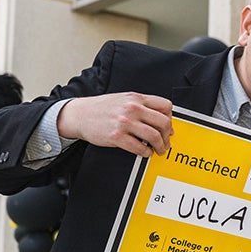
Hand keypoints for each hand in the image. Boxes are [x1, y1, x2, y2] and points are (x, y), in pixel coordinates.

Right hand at [57, 93, 173, 156]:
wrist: (79, 114)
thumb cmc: (102, 108)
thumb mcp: (124, 99)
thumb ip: (143, 106)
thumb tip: (162, 120)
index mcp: (136, 98)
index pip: (166, 106)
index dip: (171, 118)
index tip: (168, 127)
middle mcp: (132, 108)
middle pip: (164, 123)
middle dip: (168, 136)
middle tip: (166, 142)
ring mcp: (124, 122)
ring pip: (154, 136)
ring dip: (160, 146)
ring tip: (158, 150)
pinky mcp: (117, 136)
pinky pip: (140, 148)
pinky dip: (146, 152)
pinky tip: (145, 152)